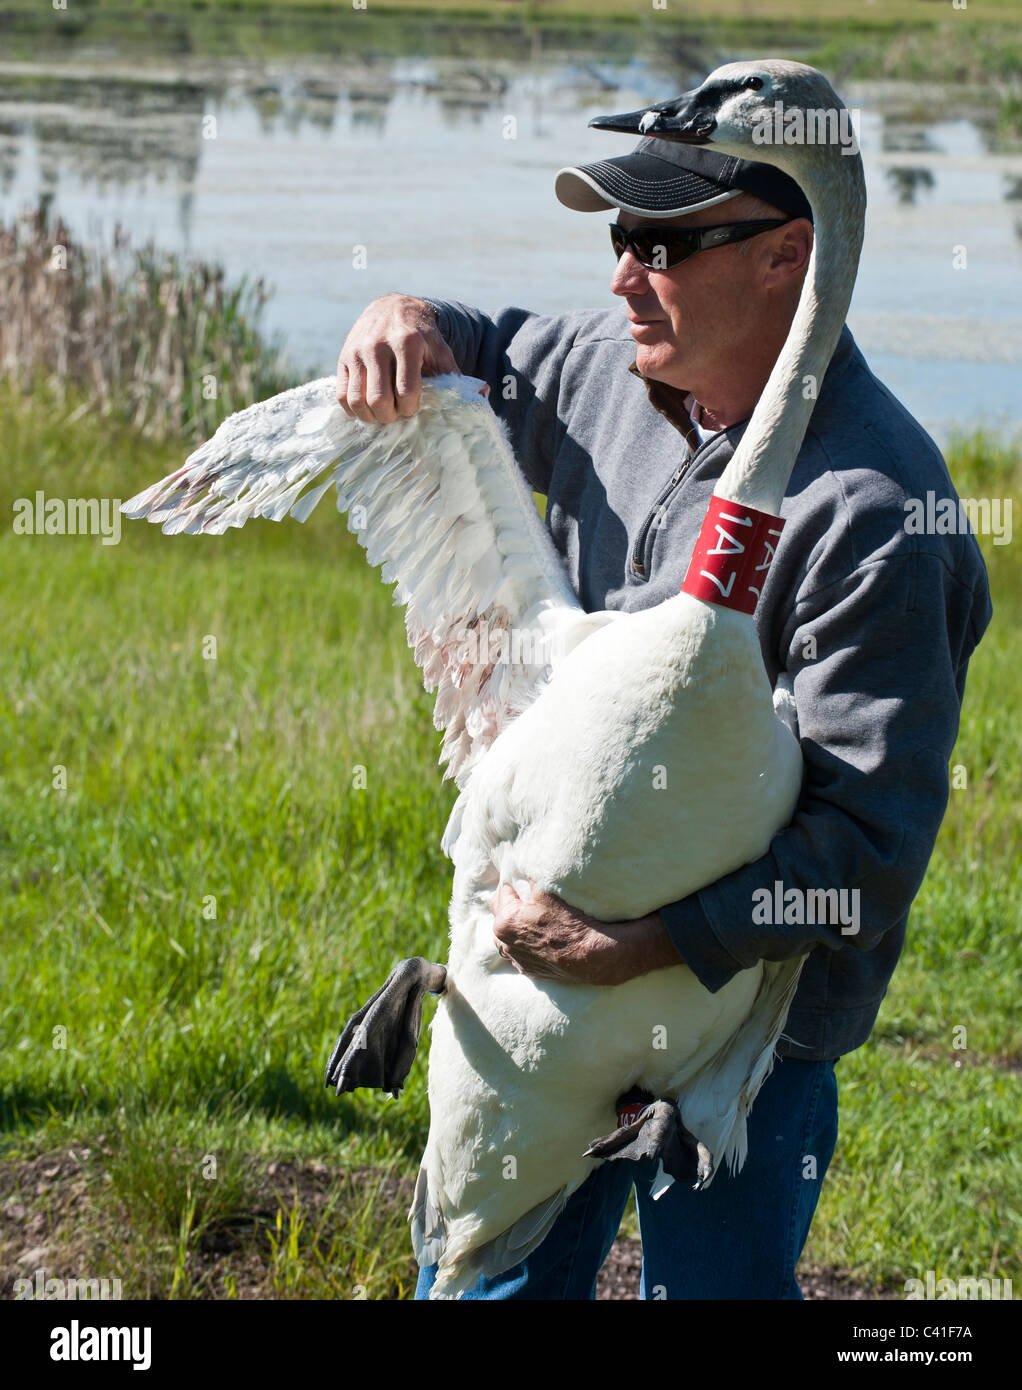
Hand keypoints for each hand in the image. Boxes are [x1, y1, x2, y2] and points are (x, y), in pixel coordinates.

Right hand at [336, 293, 458, 423]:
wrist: (392, 308)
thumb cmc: (421, 335)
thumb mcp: (440, 349)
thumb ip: (456, 374)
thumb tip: (482, 394)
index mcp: (407, 343)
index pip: (406, 391)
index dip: (410, 408)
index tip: (413, 407)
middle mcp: (378, 345)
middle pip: (379, 400)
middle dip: (390, 416)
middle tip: (396, 413)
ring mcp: (356, 351)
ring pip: (357, 400)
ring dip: (370, 416)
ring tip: (381, 413)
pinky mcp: (342, 358)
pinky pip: (341, 395)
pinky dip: (353, 409)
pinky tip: (366, 408)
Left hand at [489, 882, 679, 986]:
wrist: (594, 955)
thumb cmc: (571, 919)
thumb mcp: (548, 889)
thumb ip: (530, 876)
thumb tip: (523, 865)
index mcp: (505, 921)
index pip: (503, 893)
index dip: (514, 884)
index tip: (523, 880)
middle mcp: (505, 942)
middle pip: (500, 915)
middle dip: (510, 904)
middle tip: (524, 895)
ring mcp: (517, 959)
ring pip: (506, 937)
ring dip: (514, 925)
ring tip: (528, 917)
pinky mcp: (529, 970)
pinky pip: (519, 953)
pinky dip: (524, 944)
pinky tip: (537, 936)